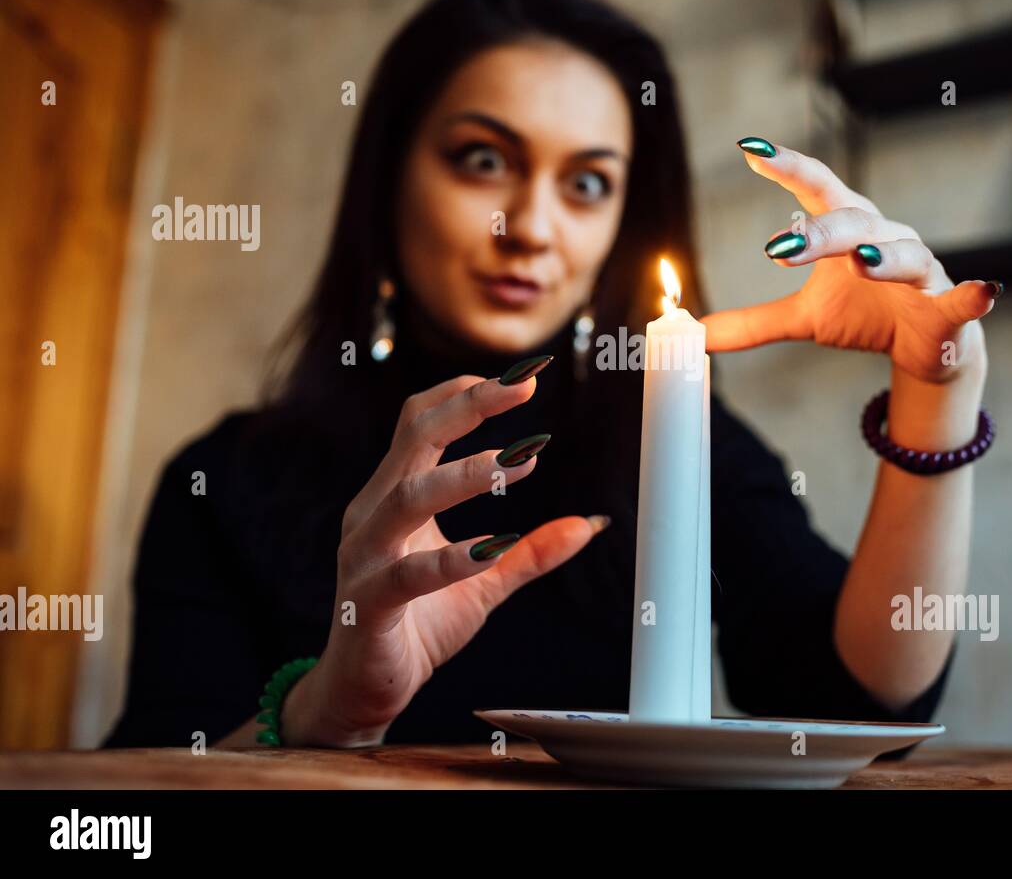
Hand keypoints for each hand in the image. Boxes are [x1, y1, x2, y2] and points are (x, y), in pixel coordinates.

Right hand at [280, 369, 606, 746]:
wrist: (363, 692)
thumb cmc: (417, 625)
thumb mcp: (483, 582)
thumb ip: (530, 552)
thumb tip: (589, 525)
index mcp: (392, 496)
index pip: (418, 422)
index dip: (464, 392)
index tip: (520, 378)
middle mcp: (372, 514)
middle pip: (414, 439)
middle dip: (469, 407)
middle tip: (524, 387)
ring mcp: (365, 557)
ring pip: (407, 497)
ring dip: (465, 474)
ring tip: (519, 461)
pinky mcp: (369, 605)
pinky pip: (406, 574)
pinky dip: (451, 560)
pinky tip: (492, 547)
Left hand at [700, 139, 999, 382]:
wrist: (925, 346)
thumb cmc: (865, 314)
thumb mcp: (806, 319)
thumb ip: (754, 322)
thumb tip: (695, 332)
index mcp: (849, 228)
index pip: (816, 187)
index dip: (787, 165)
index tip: (749, 147)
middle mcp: (886, 237)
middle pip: (853, 222)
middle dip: (819, 233)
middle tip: (779, 248)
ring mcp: (922, 270)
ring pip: (905, 255)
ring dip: (884, 258)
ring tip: (861, 263)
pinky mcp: (949, 305)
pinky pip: (962, 297)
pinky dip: (973, 293)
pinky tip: (984, 289)